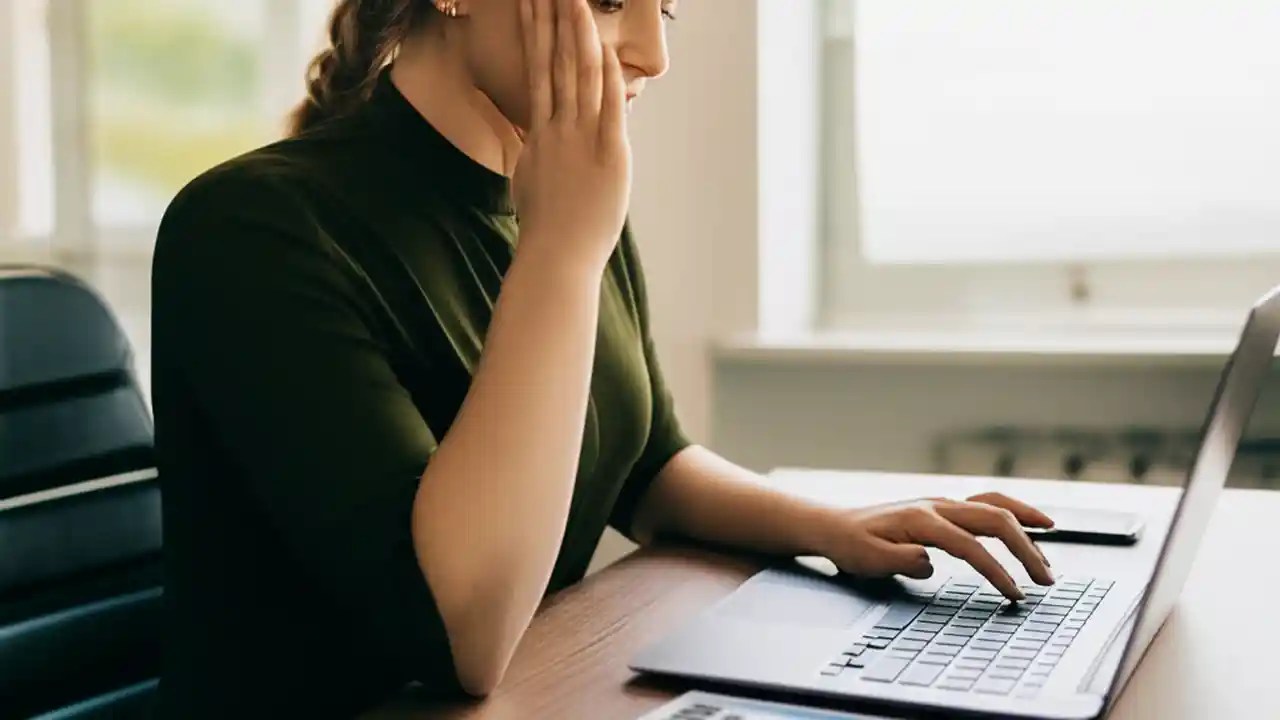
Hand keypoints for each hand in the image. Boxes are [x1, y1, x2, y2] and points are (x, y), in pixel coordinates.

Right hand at [513, 0, 630, 272]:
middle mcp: (557, 127)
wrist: (556, 255)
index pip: (536, 68)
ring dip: (577, 35)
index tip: (532, 3)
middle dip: (551, 18)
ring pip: (578, 75)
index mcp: (540, 130)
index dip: (535, 31)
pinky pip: (608, 108)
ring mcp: (582, 139)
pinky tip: (604, 49)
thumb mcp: (529, 178)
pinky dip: (607, 77)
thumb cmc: (545, 225)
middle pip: (553, 59)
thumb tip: (531, 139)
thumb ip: (532, 150)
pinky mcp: (609, 155)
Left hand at [816, 493, 1055, 599]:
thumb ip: (900, 562)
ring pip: (994, 504)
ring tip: (1050, 543)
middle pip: (994, 519)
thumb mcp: (868, 560)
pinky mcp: (944, 508)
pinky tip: (1031, 522)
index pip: (970, 546)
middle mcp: (936, 506)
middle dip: (1025, 548)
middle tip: (1046, 578)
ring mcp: (942, 504)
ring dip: (1025, 523)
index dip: (996, 571)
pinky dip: (1013, 511)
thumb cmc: (852, 546)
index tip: (1015, 594)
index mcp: (921, 520)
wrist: (835, 526)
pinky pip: (986, 503)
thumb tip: (930, 562)